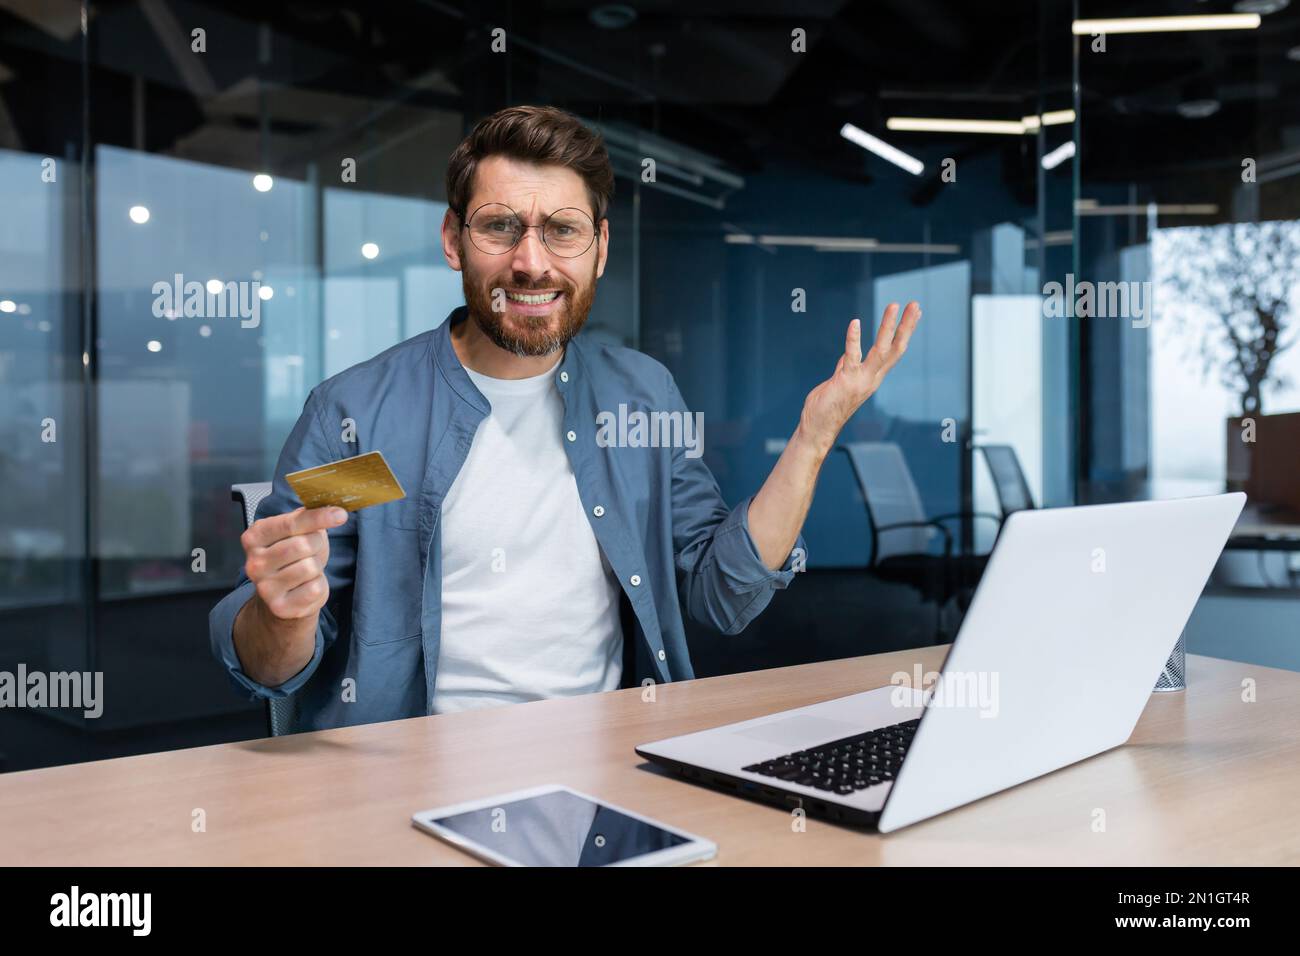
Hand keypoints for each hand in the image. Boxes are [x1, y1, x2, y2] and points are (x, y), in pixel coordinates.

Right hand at [241, 506, 347, 622]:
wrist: (283, 596)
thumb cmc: (293, 558)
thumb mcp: (298, 533)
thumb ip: (308, 519)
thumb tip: (333, 510)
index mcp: (254, 537)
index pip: (291, 523)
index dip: (318, 517)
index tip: (340, 514)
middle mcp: (254, 563)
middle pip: (303, 545)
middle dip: (316, 545)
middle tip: (311, 550)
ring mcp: (265, 587)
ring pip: (310, 567)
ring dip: (316, 567)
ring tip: (306, 569)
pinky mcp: (280, 607)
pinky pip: (314, 588)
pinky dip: (318, 585)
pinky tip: (306, 586)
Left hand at [798, 301, 920, 452]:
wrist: (818, 429)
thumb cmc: (827, 407)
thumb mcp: (840, 381)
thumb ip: (846, 367)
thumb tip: (847, 356)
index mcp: (873, 377)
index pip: (895, 351)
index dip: (906, 331)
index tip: (916, 313)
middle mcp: (872, 378)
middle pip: (896, 348)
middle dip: (907, 325)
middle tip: (915, 303)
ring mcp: (861, 380)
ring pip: (881, 350)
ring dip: (888, 326)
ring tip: (894, 305)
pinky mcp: (846, 380)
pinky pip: (852, 357)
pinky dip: (854, 339)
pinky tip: (855, 323)